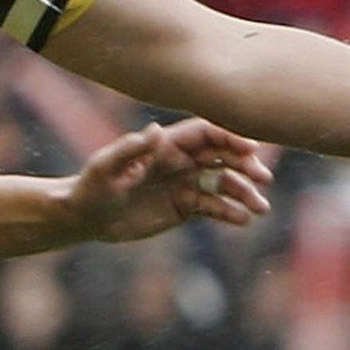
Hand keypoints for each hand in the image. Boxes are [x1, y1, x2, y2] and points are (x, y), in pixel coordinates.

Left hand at [56, 118, 272, 242]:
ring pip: (223, 183)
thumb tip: (156, 130)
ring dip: (244, 192)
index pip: (205, 133)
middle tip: (262, 178)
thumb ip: (131, 149)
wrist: (87, 217)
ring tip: (259, 208)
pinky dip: (230, 212)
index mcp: (165, 145)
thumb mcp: (106, 167)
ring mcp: (185, 183)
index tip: (251, 149)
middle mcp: (180, 160)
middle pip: (222, 156)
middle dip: (245, 164)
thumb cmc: (91, 186)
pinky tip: (243, 219)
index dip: (230, 137)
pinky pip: (214, 207)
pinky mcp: (185, 206)